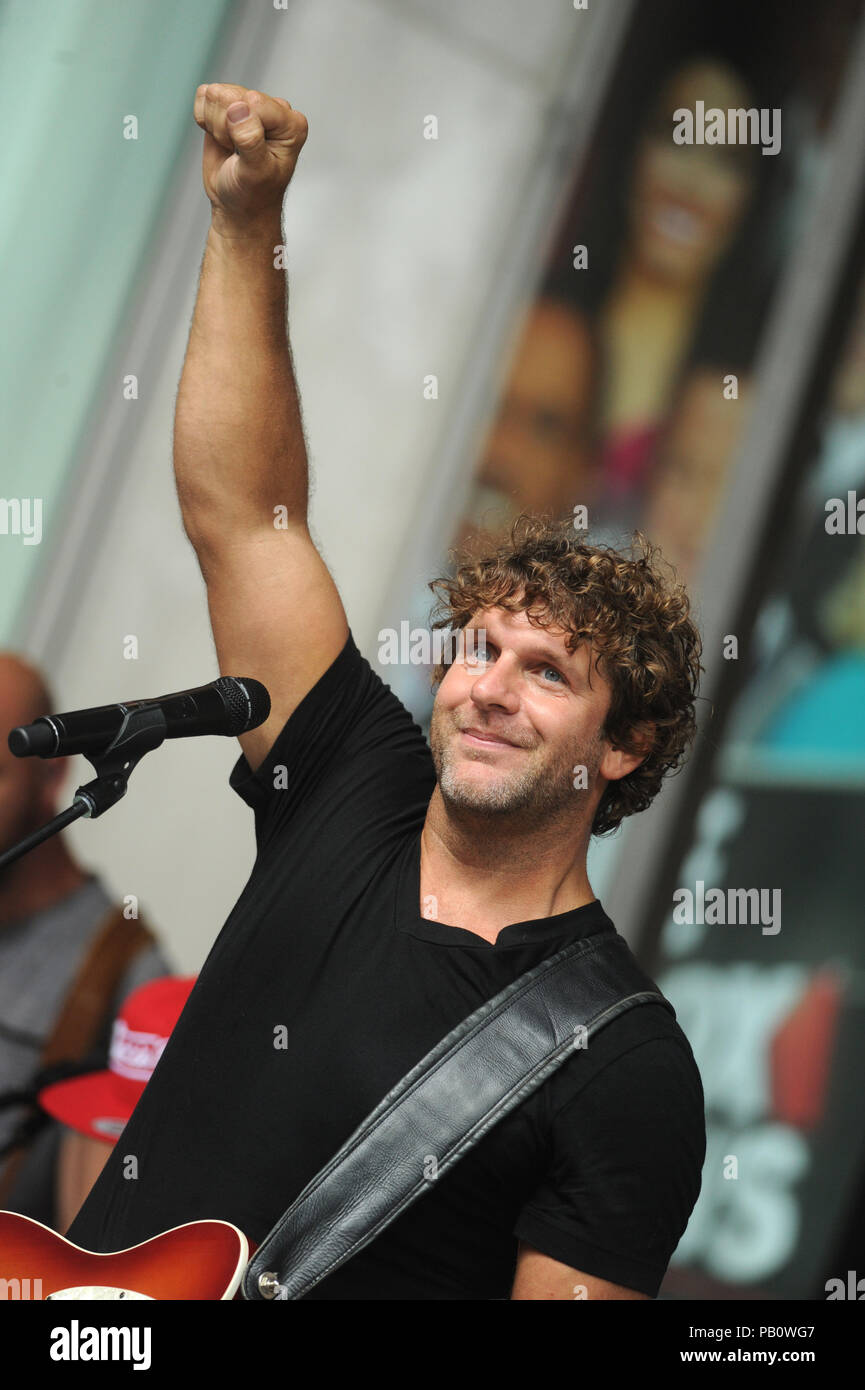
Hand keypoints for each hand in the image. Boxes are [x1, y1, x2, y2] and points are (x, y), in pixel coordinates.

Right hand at [193, 82, 307, 228]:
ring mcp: (250, 103)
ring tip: (231, 147)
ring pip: (215, 94)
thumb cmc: (253, 194)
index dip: (240, 129)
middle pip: (232, 95)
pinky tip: (220, 138)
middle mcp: (273, 108)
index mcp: (291, 123)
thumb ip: (250, 140)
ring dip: (215, 126)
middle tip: (237, 152)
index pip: (254, 102)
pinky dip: (204, 120)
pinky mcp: (228, 104)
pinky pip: (204, 96)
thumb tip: (238, 108)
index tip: (246, 155)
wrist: (238, 207)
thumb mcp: (256, 173)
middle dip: (225, 128)